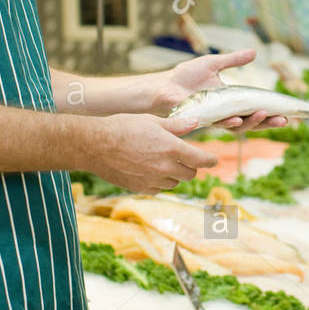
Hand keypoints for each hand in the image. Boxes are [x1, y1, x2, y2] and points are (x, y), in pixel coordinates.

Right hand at [84, 113, 218, 194]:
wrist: (95, 145)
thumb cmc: (123, 127)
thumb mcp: (152, 121)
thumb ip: (176, 125)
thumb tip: (196, 123)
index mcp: (172, 148)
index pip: (201, 160)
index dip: (210, 160)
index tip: (212, 159)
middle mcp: (165, 167)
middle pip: (190, 174)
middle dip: (191, 166)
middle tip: (183, 157)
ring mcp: (153, 180)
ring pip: (175, 182)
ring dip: (175, 174)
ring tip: (163, 161)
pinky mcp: (141, 188)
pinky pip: (159, 188)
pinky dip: (160, 181)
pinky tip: (150, 170)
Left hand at [152, 48, 287, 131]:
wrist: (164, 84)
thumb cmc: (185, 76)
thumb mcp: (214, 63)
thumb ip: (234, 60)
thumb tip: (255, 52)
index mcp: (231, 102)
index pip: (255, 110)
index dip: (271, 113)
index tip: (287, 113)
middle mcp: (226, 114)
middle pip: (252, 123)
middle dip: (269, 123)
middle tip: (284, 120)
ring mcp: (215, 119)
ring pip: (239, 127)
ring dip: (254, 122)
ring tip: (266, 114)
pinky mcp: (204, 121)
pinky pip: (219, 125)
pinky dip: (230, 122)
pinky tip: (237, 118)